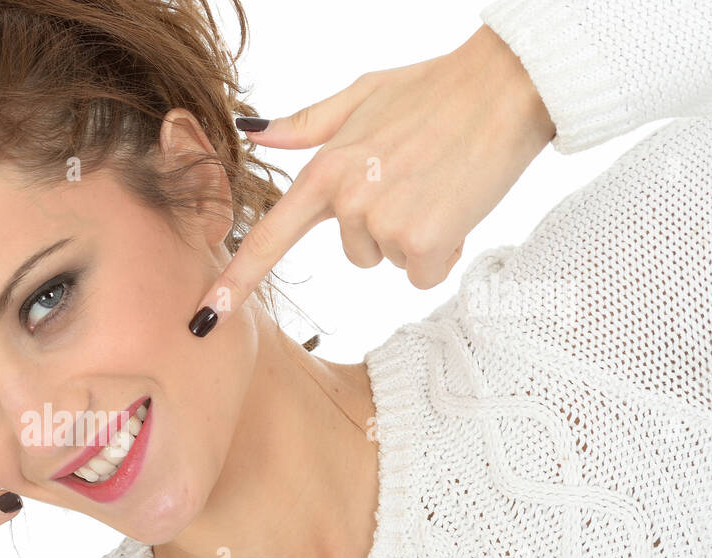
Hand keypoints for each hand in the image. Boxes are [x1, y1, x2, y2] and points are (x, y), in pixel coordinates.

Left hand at [190, 24, 555, 334]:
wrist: (507, 85)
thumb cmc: (435, 89)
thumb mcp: (362, 96)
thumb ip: (307, 125)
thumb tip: (255, 130)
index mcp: (324, 169)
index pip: (269, 238)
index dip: (234, 282)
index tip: (204, 318)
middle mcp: (347, 200)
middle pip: (355, 254)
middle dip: (387, 227)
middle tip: (419, 179)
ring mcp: (384, 222)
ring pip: (391, 262)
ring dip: (418, 236)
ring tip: (441, 186)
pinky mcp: (424, 239)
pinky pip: (425, 273)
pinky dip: (444, 251)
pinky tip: (458, 207)